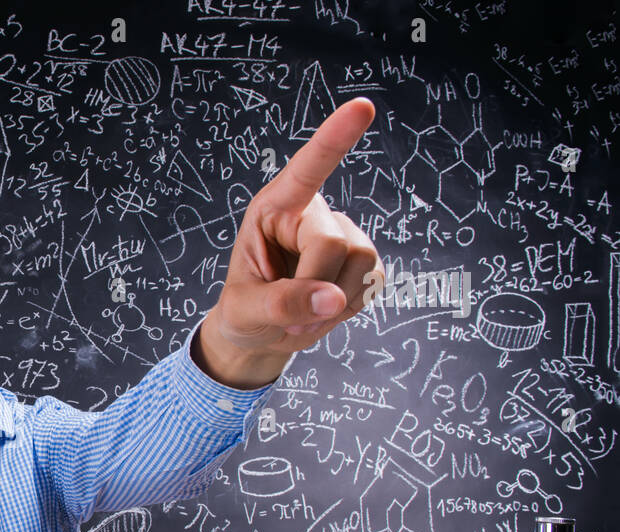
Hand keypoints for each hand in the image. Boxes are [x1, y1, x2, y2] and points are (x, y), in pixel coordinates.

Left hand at [197, 97, 384, 388]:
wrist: (263, 335)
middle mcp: (311, 214)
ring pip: (362, 261)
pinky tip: (326, 309)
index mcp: (275, 209)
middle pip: (335, 242)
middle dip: (317, 286)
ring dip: (334, 301)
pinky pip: (374, 280)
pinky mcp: (364, 260)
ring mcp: (343, 234)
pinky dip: (351, 306)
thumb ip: (281, 303)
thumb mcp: (245, 311)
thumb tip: (334, 297)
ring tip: (304, 314)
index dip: (335, 138)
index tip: (361, 108)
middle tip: (290, 319)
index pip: (307, 168)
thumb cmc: (244, 312)